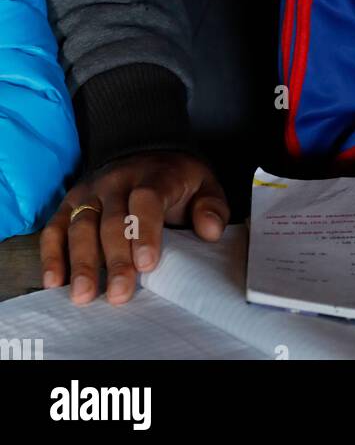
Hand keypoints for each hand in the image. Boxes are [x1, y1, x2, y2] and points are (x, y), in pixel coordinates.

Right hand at [40, 151, 229, 304]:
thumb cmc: (176, 180)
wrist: (146, 151)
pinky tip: (55, 281)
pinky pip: (55, 227)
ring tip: (84, 294)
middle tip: (119, 294)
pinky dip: (52, 254)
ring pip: (81, 225)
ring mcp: (91, 191)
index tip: (147, 264)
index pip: (146, 200)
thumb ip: (212, 207)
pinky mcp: (70, 203)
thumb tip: (210, 230)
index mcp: (154, 175)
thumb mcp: (205, 185)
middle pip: (112, 220)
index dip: (145, 231)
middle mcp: (117, 180)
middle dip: (115, 259)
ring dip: (81, 262)